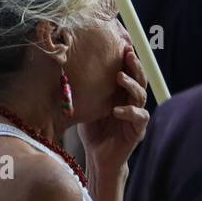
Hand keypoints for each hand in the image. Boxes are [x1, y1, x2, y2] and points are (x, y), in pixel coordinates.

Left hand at [77, 45, 148, 175]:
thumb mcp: (85, 103)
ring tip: (119, 77)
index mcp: (120, 93)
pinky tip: (117, 110)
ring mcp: (136, 116)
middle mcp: (131, 101)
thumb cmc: (91, 127)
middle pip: (139, 79)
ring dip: (131, 85)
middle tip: (127, 54)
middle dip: (134, 66)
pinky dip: (130, 112)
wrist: (98, 156)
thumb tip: (61, 64)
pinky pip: (139, 118)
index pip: (128, 72)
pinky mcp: (137, 131)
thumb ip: (82, 87)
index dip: (127, 59)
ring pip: (140, 96)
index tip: (122, 44)